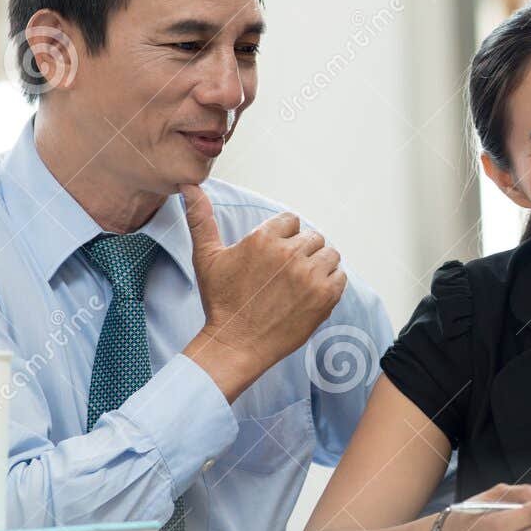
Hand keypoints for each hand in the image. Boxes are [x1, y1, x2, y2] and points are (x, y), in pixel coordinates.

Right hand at [180, 185, 345, 399]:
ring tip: (302, 282)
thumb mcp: (207, 257)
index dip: (284, 237)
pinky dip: (331, 282)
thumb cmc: (221, 302)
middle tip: (287, 274)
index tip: (276, 256)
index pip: (291, 221)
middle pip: (312, 237)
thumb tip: (190, 187)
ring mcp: (309, 275)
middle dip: (301, 252)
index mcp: (263, 238)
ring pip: (329, 254)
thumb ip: (202, 219)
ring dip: (319, 265)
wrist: (235, 344)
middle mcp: (289, 253)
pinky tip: (312, 293)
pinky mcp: (324, 296)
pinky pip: (340, 276)